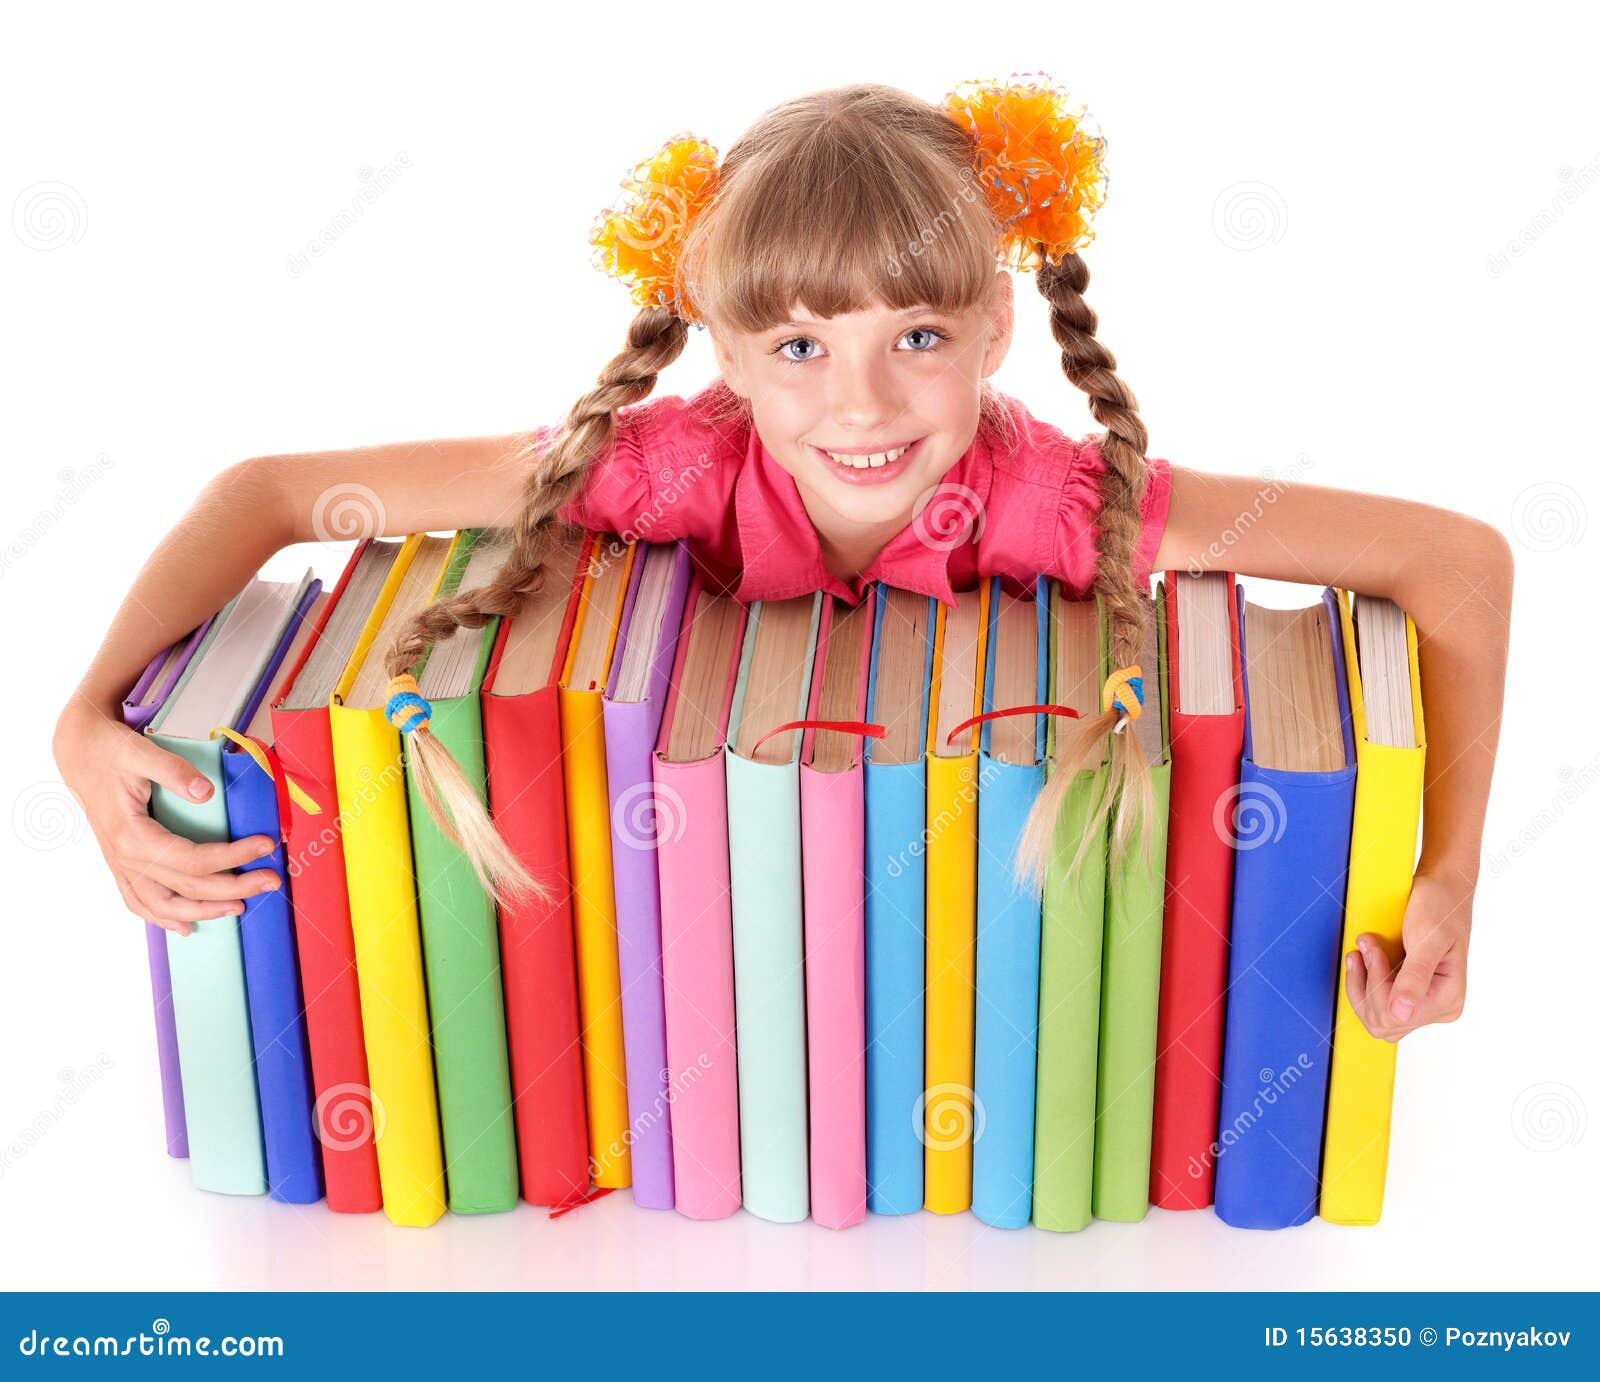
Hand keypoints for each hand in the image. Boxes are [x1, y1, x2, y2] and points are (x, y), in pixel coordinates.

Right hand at [53, 697, 280, 936]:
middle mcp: (126, 858)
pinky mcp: (121, 864)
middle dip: (233, 888)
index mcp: (132, 835)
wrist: (80, 754)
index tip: (265, 845)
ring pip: (162, 905)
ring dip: (203, 911)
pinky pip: (139, 902)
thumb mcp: (140, 752)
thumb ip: (172, 771)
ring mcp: (121, 865)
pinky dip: (163, 918)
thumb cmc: (109, 752)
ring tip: (239, 907)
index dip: (233, 856)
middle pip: (186, 887)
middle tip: (271, 880)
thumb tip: (205, 791)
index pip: (193, 860)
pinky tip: (185, 926)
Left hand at [1342, 868, 1471, 1041]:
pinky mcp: (1408, 991)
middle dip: (1366, 984)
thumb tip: (1401, 1013)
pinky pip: (1377, 1003)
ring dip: (1361, 984)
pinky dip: (1364, 982)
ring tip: (1361, 951)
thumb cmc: (1439, 907)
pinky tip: (1361, 959)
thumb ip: (1415, 977)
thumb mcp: (1427, 940)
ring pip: (1376, 1016)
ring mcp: (1422, 1000)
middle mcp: (1437, 1007)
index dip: (1376, 984)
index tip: (1371, 948)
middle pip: (1383, 1021)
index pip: (1396, 1016)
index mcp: (1448, 999)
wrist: (1440, 887)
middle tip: (1366, 947)